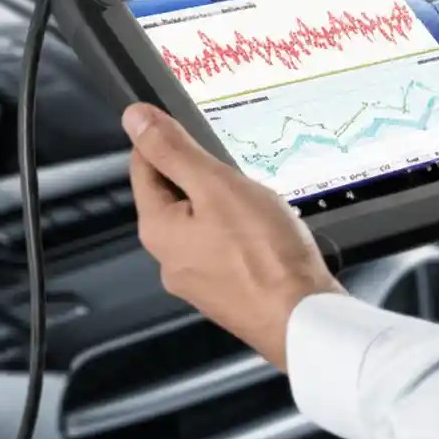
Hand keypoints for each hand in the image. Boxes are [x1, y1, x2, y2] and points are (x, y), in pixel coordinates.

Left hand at [121, 103, 342, 370]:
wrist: (304, 319)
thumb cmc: (265, 255)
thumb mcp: (216, 185)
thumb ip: (173, 151)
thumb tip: (134, 119)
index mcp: (157, 229)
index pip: (143, 167)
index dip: (163, 139)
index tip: (187, 126)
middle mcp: (168, 259)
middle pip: (172, 196)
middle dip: (200, 176)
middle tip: (234, 170)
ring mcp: (197, 280)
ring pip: (201, 223)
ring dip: (223, 205)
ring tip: (255, 204)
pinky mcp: (226, 292)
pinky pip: (224, 249)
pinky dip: (240, 233)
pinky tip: (266, 234)